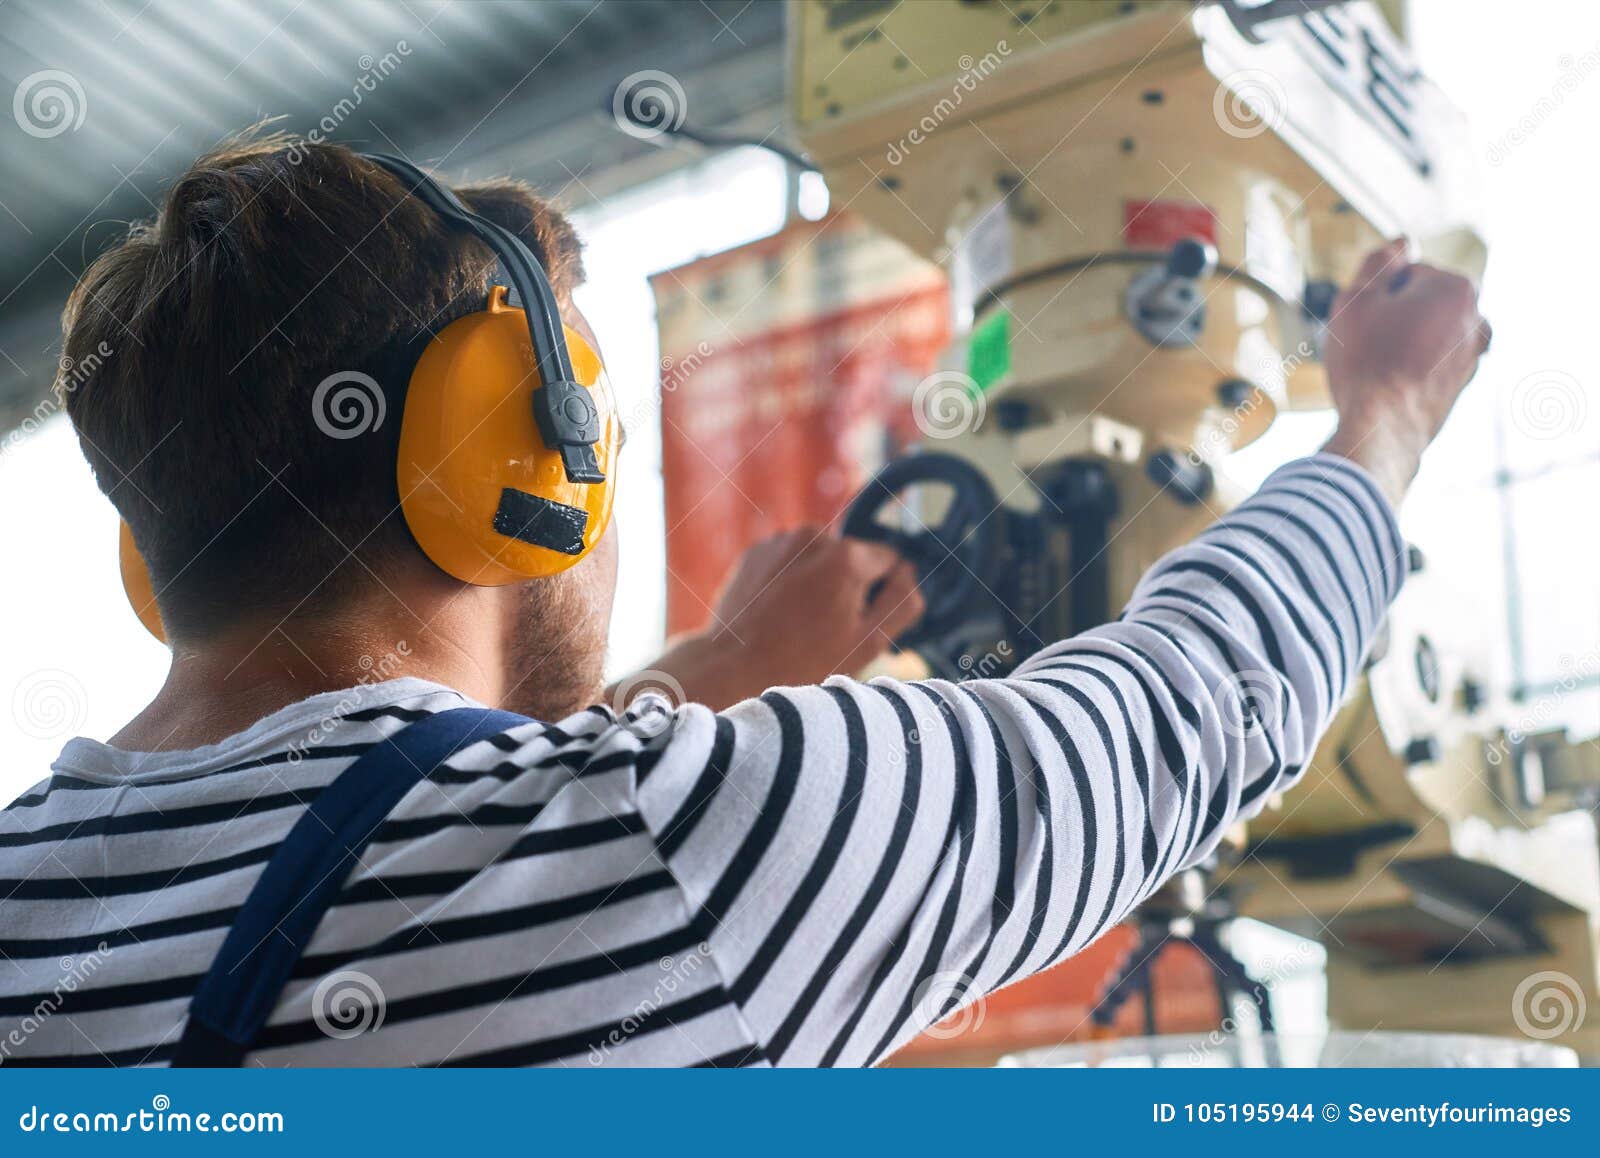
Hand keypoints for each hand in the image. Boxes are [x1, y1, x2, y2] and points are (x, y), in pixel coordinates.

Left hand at [616, 527, 923, 710]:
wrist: (731, 668)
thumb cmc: (804, 663)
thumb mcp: (868, 642)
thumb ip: (901, 602)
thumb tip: (909, 572)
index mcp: (848, 556)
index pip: (890, 559)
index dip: (882, 592)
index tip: (861, 621)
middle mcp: (814, 536)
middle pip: (853, 557)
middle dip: (849, 585)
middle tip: (829, 629)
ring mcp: (780, 541)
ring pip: (820, 557)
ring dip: (819, 581)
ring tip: (800, 623)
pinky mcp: (755, 552)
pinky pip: (789, 561)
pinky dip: (791, 580)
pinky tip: (778, 614)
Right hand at [1320, 239, 1490, 503]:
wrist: (1383, 428)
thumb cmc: (1367, 361)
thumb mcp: (1358, 300)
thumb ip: (1381, 263)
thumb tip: (1403, 242)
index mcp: (1457, 288)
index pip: (1406, 274)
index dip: (1377, 296)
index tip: (1365, 321)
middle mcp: (1476, 319)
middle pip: (1420, 303)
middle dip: (1392, 318)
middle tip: (1367, 346)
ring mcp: (1473, 355)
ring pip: (1425, 334)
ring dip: (1400, 343)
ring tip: (1375, 368)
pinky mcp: (1461, 385)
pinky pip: (1429, 363)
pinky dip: (1410, 368)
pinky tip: (1388, 387)